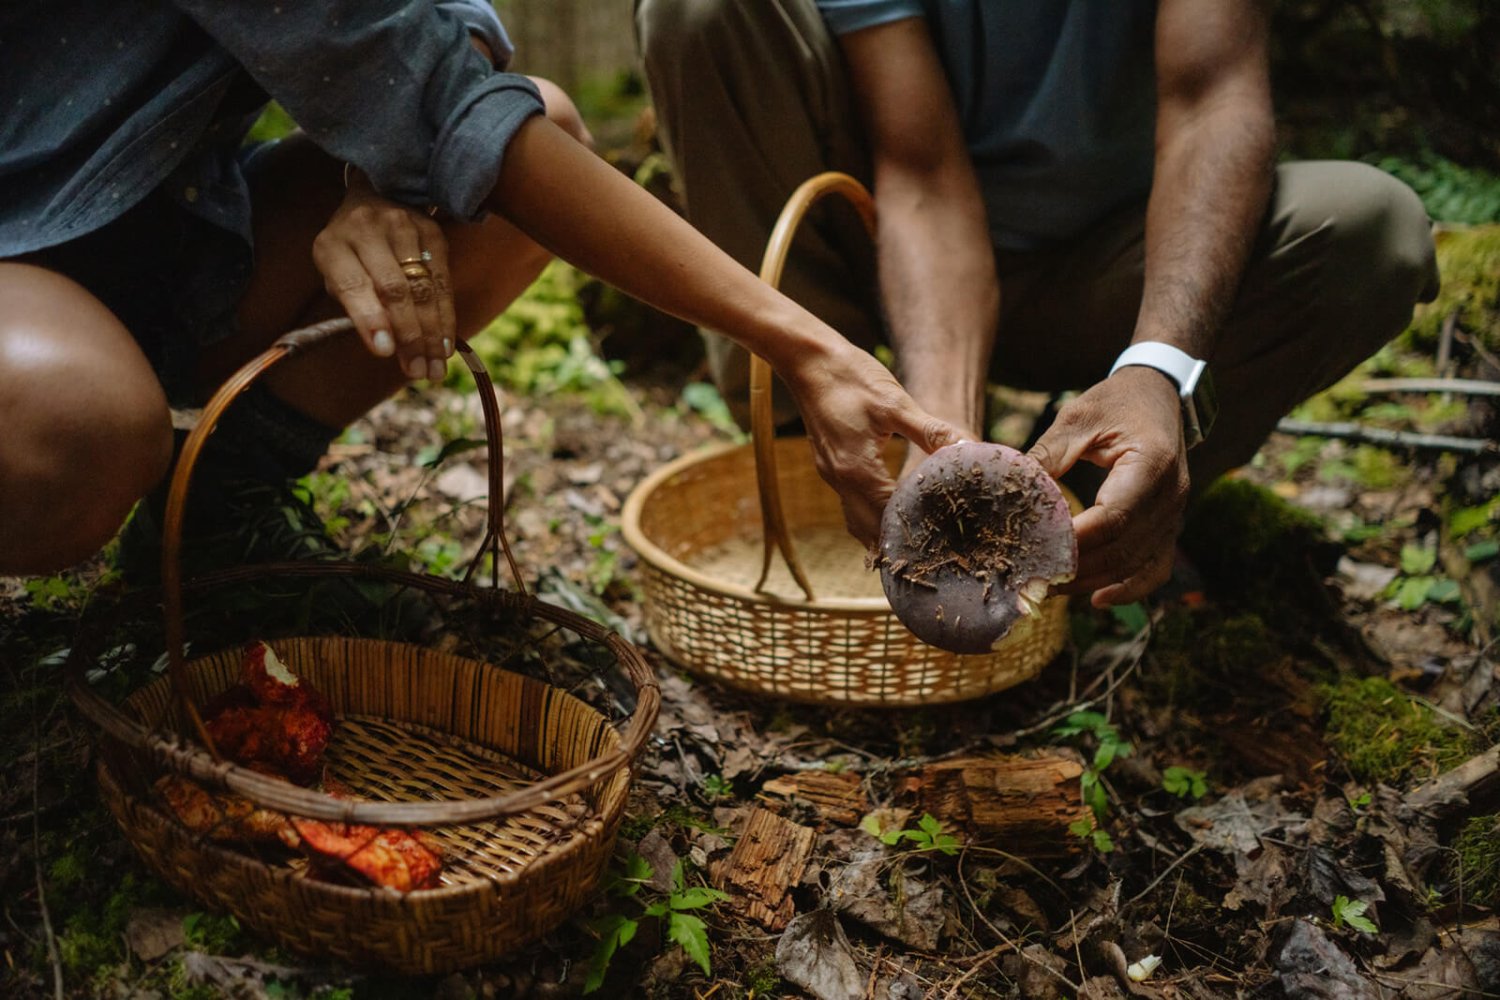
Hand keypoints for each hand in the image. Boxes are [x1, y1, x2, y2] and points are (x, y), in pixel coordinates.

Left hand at [311, 173, 454, 380]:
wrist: (375, 198)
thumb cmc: (350, 252)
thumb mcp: (337, 275)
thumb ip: (356, 306)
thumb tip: (388, 346)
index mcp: (333, 244)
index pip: (353, 284)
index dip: (370, 319)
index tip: (384, 352)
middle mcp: (368, 230)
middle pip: (395, 289)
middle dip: (409, 336)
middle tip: (417, 371)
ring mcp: (404, 227)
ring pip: (424, 288)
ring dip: (432, 334)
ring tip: (434, 368)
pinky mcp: (432, 232)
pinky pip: (443, 282)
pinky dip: (446, 317)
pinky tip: (445, 346)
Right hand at [779, 340, 964, 547]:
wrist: (806, 359)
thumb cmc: (850, 377)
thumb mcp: (895, 403)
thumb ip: (930, 431)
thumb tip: (967, 448)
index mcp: (857, 471)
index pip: (888, 518)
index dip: (914, 531)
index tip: (942, 541)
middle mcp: (840, 480)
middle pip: (869, 530)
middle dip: (897, 542)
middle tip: (930, 552)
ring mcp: (831, 473)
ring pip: (856, 520)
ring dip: (880, 533)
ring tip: (912, 540)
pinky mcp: (830, 464)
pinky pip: (851, 503)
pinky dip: (870, 515)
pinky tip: (890, 508)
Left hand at [1026, 367, 1190, 606]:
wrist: (1159, 396)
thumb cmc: (1116, 403)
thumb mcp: (1078, 418)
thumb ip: (1047, 455)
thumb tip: (1011, 489)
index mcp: (1151, 463)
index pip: (1112, 517)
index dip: (1074, 540)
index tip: (1034, 551)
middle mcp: (1170, 496)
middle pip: (1122, 548)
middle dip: (1076, 567)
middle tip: (1031, 578)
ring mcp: (1175, 515)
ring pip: (1135, 564)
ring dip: (1092, 581)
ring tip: (1050, 589)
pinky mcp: (1169, 526)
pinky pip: (1155, 568)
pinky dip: (1129, 588)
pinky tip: (1097, 599)